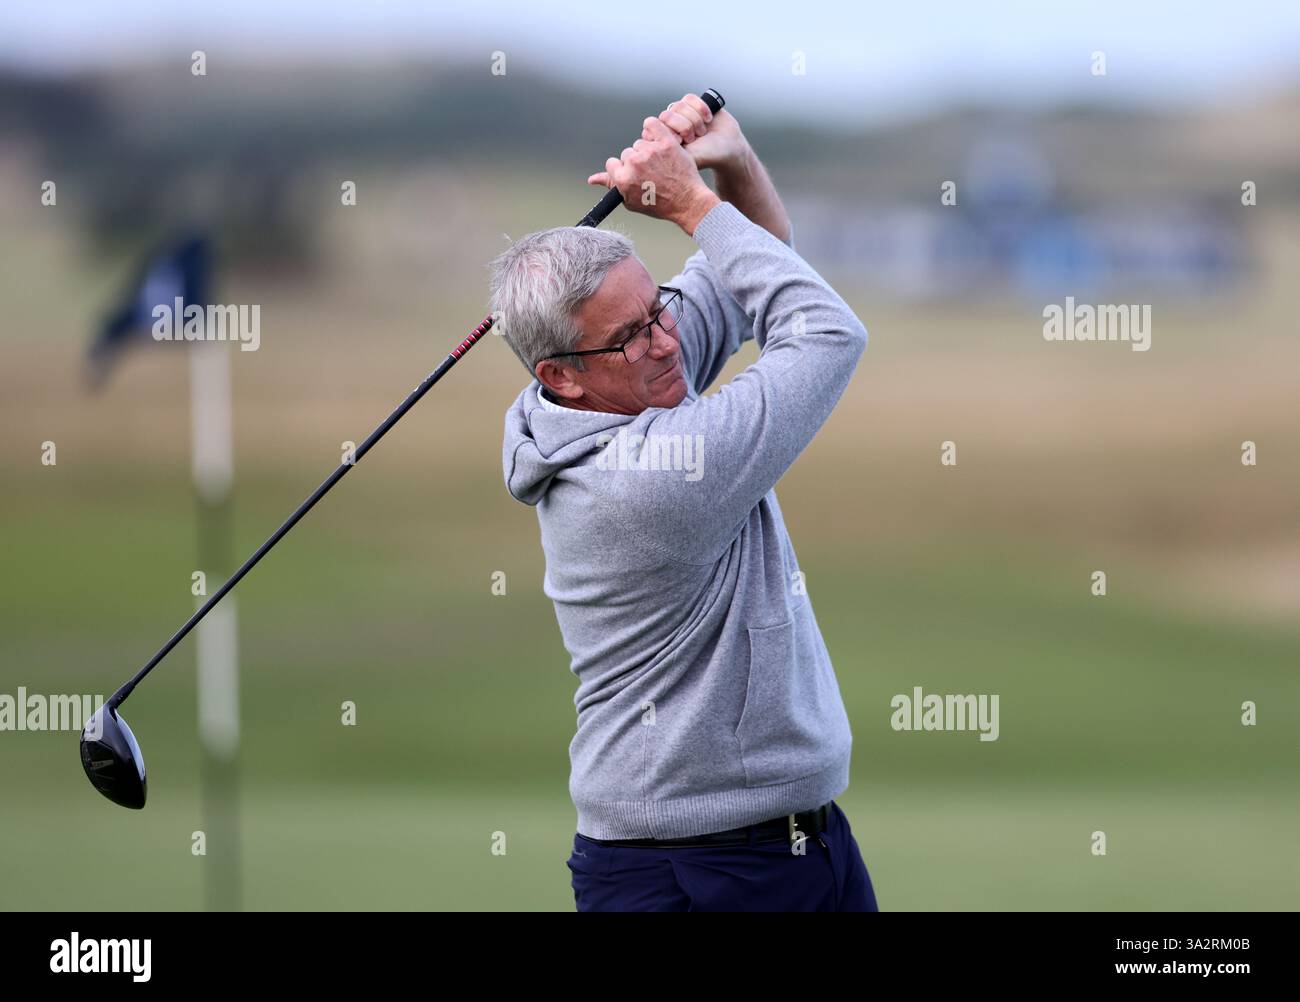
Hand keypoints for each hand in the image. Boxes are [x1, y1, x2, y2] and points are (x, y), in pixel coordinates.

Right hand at [587, 117, 717, 231]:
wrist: (687, 202)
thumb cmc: (659, 205)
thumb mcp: (631, 201)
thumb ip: (612, 186)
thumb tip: (592, 179)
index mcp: (622, 178)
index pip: (612, 163)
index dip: (623, 169)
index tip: (635, 175)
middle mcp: (634, 163)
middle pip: (628, 153)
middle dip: (637, 161)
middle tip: (652, 172)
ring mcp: (650, 152)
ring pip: (641, 142)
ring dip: (648, 149)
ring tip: (661, 164)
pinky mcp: (666, 143)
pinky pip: (652, 124)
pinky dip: (654, 127)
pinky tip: (658, 138)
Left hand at [652, 94, 749, 171]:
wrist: (729, 148)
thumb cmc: (707, 156)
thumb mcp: (684, 157)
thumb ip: (665, 150)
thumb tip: (646, 141)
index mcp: (664, 140)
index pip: (655, 126)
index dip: (671, 133)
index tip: (682, 143)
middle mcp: (670, 126)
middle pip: (668, 115)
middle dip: (685, 127)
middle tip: (695, 139)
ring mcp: (681, 114)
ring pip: (680, 106)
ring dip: (695, 119)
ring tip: (703, 132)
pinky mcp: (693, 104)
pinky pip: (689, 98)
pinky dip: (701, 108)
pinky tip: (708, 118)